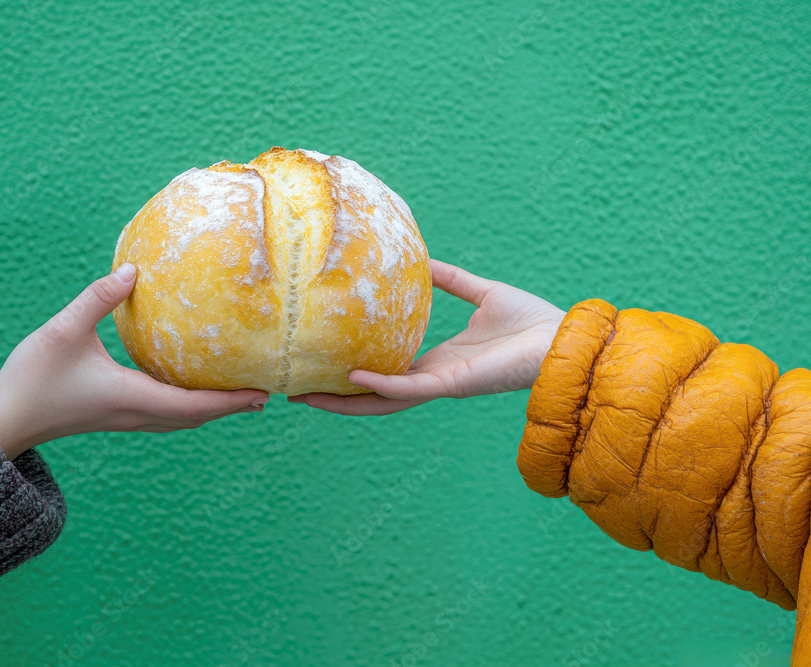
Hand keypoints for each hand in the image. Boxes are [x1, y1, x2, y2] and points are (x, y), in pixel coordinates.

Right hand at [0, 263, 269, 459]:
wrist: (2, 423)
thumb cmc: (30, 379)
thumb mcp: (62, 331)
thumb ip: (98, 298)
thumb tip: (133, 270)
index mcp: (131, 397)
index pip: (193, 405)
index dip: (229, 400)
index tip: (261, 393)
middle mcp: (135, 414)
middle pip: (195, 416)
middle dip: (230, 405)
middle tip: (263, 391)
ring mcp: (125, 419)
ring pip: (180, 419)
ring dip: (210, 408)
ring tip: (237, 393)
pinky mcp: (114, 416)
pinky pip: (163, 415)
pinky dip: (186, 407)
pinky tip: (187, 389)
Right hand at [288, 259, 564, 415]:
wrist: (563, 340)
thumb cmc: (530, 321)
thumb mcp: (479, 292)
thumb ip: (450, 280)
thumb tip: (423, 259)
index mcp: (436, 361)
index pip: (384, 374)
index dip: (350, 374)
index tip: (317, 365)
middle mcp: (431, 379)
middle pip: (372, 397)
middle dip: (333, 398)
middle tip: (293, 391)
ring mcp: (439, 385)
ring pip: (381, 402)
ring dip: (343, 403)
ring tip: (305, 396)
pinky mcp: (452, 385)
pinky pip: (408, 390)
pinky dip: (380, 387)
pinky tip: (353, 378)